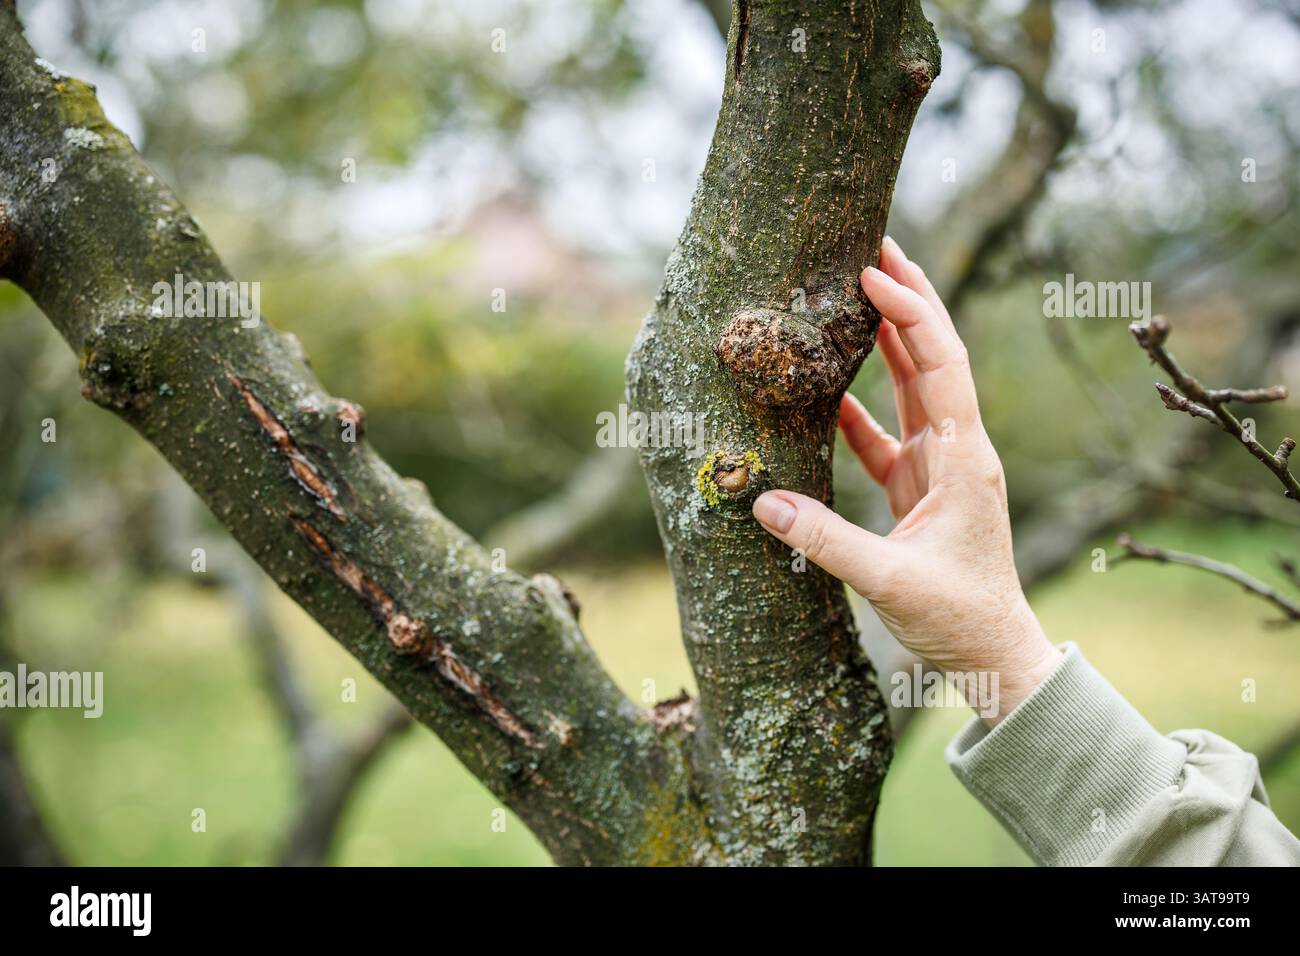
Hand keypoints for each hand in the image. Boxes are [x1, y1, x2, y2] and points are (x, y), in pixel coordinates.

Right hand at [752, 237, 1060, 725]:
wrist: (994, 658)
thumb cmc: (959, 620)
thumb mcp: (890, 582)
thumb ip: (825, 541)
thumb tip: (760, 501)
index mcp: (964, 460)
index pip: (941, 365)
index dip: (911, 313)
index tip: (873, 271)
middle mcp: (958, 451)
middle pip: (936, 355)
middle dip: (909, 299)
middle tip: (876, 244)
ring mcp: (940, 467)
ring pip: (915, 386)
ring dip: (891, 338)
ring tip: (857, 289)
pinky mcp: (920, 489)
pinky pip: (888, 432)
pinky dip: (862, 404)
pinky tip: (830, 386)